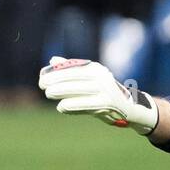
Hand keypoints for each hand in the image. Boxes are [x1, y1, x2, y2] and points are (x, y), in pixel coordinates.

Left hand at [38, 57, 158, 134]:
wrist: (128, 108)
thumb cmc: (103, 93)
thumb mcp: (90, 79)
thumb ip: (73, 70)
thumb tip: (53, 61)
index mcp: (96, 69)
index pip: (73, 68)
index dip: (56, 72)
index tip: (42, 76)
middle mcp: (102, 77)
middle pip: (74, 78)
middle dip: (56, 81)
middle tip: (43, 87)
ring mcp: (105, 91)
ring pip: (77, 91)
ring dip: (61, 92)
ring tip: (49, 94)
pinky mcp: (106, 104)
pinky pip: (84, 105)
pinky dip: (71, 106)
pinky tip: (61, 107)